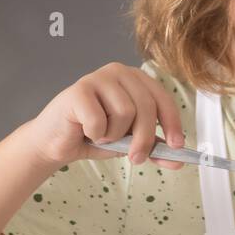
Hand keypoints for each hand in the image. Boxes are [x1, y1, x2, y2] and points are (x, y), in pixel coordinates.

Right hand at [26, 62, 185, 171]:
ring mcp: (97, 77)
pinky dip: (96, 134)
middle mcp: (119, 72)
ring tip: (102, 136)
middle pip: (146, 106)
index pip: (162, 98)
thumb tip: (178, 162)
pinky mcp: (78, 90)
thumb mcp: (130, 143)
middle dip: (144, 138)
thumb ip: (154, 148)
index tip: (177, 146)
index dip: (172, 122)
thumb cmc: (95, 136)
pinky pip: (100, 120)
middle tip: (136, 158)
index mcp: (135, 79)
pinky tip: (86, 131)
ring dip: (114, 135)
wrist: (56, 142)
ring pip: (124, 112)